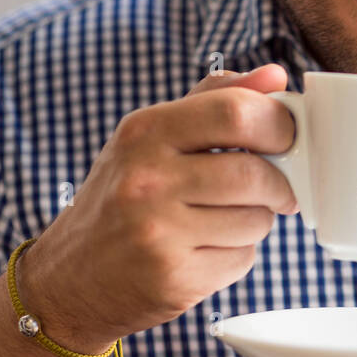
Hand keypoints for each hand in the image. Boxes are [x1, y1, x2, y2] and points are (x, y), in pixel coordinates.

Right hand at [13, 64, 298, 352]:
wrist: (69, 280)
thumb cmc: (121, 199)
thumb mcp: (152, 138)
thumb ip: (214, 100)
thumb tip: (276, 75)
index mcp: (144, 131)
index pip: (236, 112)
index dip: (279, 124)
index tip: (287, 139)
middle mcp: (147, 180)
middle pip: (255, 173)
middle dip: (280, 184)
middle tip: (278, 190)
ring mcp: (158, 233)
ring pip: (257, 220)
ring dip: (256, 221)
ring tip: (222, 221)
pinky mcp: (174, 279)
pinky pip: (242, 259)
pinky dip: (236, 255)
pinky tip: (203, 251)